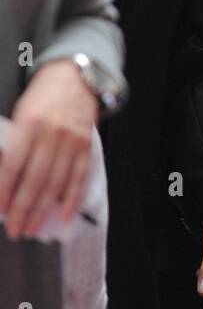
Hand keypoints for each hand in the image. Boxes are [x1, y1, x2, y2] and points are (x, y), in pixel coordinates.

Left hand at [0, 60, 98, 238]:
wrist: (75, 78)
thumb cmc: (42, 97)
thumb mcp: (20, 114)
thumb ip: (13, 144)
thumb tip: (5, 179)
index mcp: (30, 123)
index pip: (14, 164)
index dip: (5, 189)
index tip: (0, 209)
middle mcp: (52, 133)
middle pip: (35, 179)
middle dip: (22, 209)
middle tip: (14, 229)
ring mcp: (72, 141)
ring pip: (55, 183)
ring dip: (42, 210)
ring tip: (31, 228)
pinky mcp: (86, 147)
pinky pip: (79, 178)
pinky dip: (71, 199)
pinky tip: (62, 216)